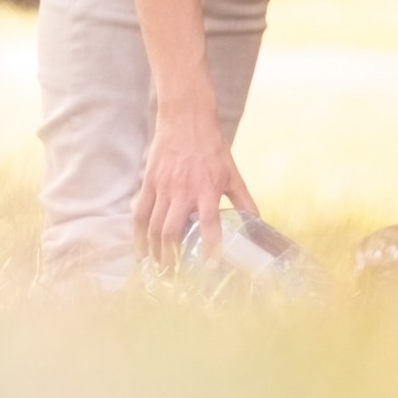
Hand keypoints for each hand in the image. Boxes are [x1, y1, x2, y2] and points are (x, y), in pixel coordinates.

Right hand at [133, 100, 255, 261]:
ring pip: (154, 226)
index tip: (210, 266)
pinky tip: (141, 251)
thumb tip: (259, 224)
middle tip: (175, 279)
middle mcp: (182, 190)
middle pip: (172, 231)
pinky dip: (138, 235)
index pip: (208, 223)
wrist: (185, 118)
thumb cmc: (211, 147)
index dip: (209, 245)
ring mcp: (163, 187)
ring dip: (156, 252)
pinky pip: (140, 213)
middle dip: (172, 259)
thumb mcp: (232, 173)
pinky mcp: (149, 183)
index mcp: (206, 189)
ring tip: (160, 270)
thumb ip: (244, 201)